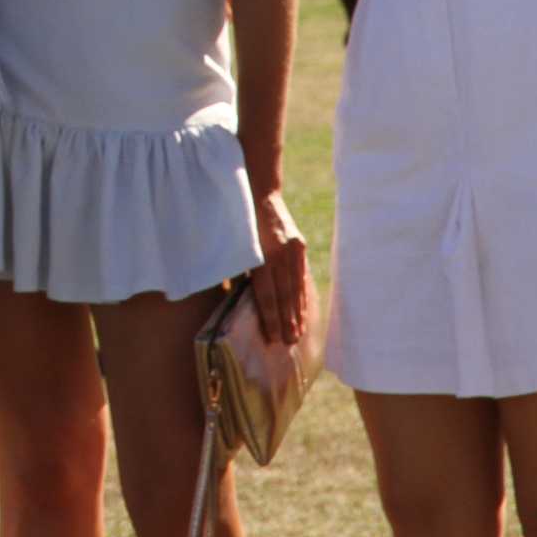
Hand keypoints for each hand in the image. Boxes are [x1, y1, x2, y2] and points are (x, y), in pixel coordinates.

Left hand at [251, 188, 312, 345]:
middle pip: (284, 295)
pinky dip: (302, 295)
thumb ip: (238, 273)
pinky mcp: (299, 246)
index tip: (273, 338)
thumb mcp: (234, 247)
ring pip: (296, 287)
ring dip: (298, 313)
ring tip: (298, 333)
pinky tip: (303, 310)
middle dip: (287, 321)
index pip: (266, 294)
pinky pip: (301, 276)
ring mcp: (293, 249)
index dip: (270, 318)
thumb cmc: (238, 222)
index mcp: (261, 255)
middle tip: (289, 344)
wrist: (260, 192)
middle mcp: (279, 254)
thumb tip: (239, 303)